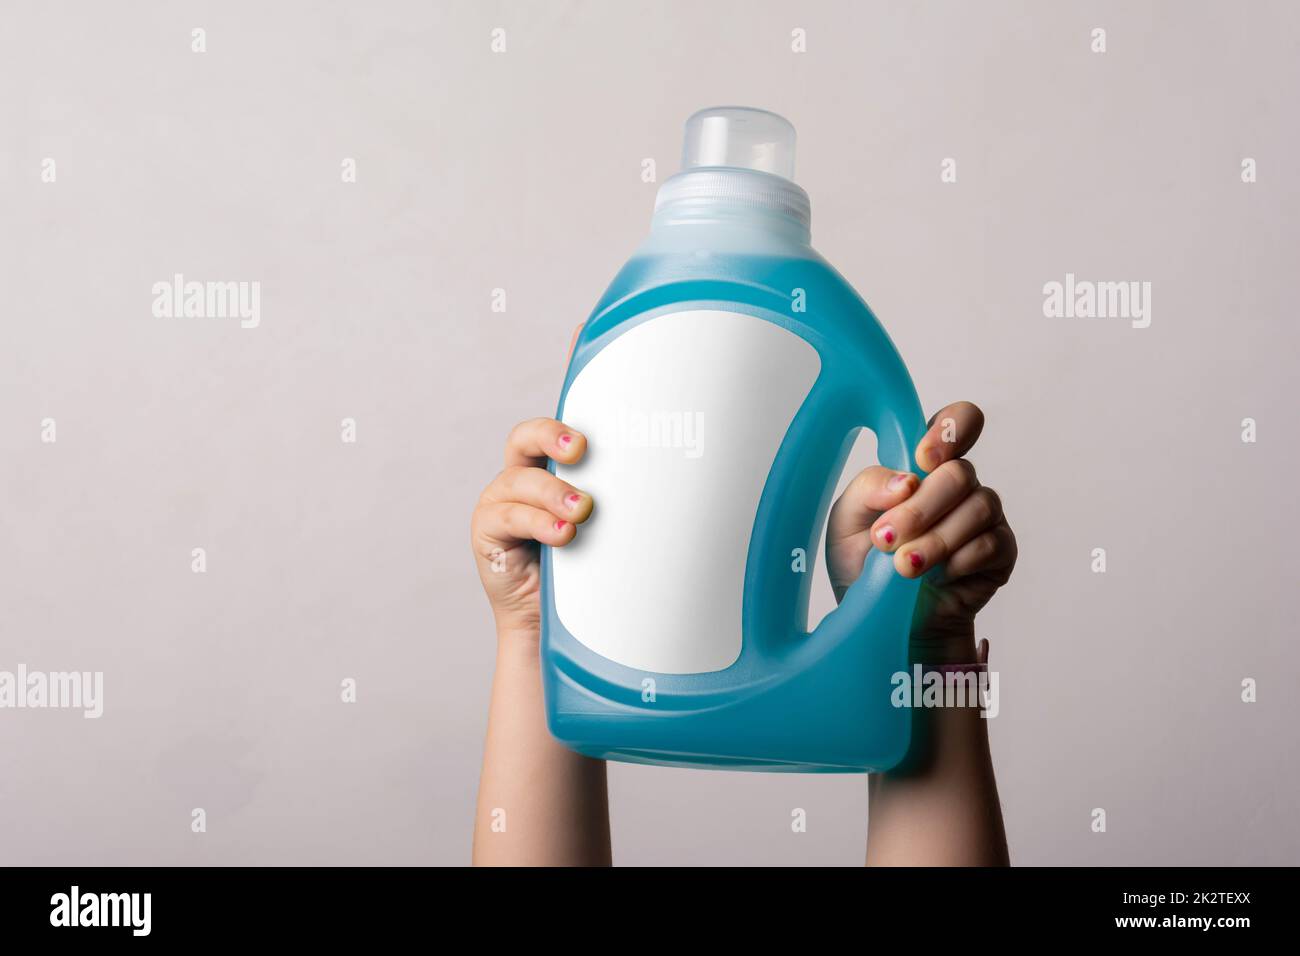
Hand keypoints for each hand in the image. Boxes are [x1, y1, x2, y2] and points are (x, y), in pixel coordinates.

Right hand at [470, 418, 592, 639]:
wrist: (553, 619)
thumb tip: (649, 482)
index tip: (589, 434)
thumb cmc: (580, 568)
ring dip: (552, 492)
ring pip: (520, 481)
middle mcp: (520, 480)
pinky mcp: (487, 532)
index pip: (551, 432)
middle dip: (550, 437)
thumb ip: (609, 502)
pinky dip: (538, 523)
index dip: (564, 424)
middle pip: (524, 439)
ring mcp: (499, 504)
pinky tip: (562, 534)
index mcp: (547, 469)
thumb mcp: (599, 528)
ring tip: (580, 510)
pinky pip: (509, 517)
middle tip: (579, 451)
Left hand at [825, 401, 1016, 663]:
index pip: (957, 423)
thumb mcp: (845, 523)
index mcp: (924, 466)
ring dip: (935, 540)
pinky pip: (990, 544)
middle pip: (959, 474)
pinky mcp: (1000, 552)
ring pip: (976, 509)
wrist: (883, 620)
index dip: (950, 431)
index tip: (922, 460)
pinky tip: (937, 577)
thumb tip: (906, 481)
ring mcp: (983, 517)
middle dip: (920, 510)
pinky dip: (957, 561)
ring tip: (903, 568)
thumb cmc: (864, 565)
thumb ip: (868, 489)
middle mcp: (958, 485)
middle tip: (887, 539)